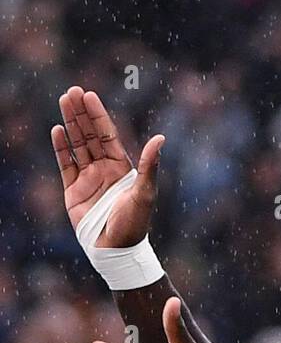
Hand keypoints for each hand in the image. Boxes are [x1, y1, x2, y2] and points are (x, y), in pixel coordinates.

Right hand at [51, 85, 163, 246]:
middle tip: (72, 91)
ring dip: (70, 123)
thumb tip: (161, 139)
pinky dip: (61, 148)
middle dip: (81, 113)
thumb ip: (150, 166)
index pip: (107, 135)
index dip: (98, 115)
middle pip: (90, 135)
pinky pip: (65, 164)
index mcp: (121, 168)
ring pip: (77, 145)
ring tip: (63, 101)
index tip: (89, 95)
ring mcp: (88, 178)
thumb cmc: (133, 225)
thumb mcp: (144, 193)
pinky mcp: (73, 190)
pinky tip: (57, 130)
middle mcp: (104, 169)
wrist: (115, 250)